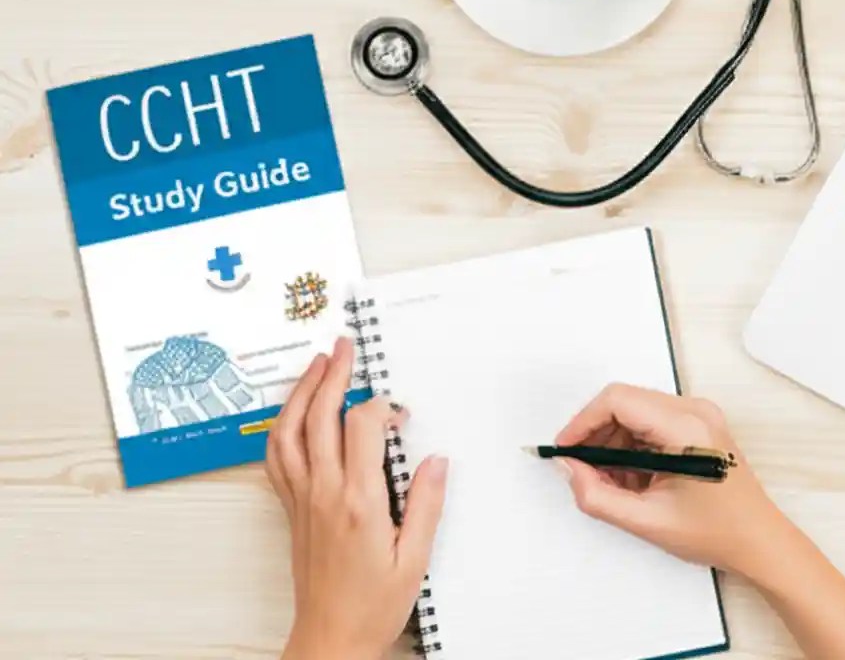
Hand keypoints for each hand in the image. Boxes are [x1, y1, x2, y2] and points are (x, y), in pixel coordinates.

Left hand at [267, 337, 448, 659]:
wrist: (331, 638)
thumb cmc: (372, 605)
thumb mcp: (415, 558)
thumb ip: (425, 505)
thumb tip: (434, 461)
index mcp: (359, 502)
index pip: (363, 428)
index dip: (382, 407)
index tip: (400, 410)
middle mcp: (324, 494)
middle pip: (320, 417)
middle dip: (333, 374)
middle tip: (344, 347)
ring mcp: (302, 499)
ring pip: (289, 431)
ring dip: (301, 392)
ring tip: (316, 365)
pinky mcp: (291, 509)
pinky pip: (278, 457)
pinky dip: (281, 426)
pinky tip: (292, 413)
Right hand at [555, 383, 787, 576]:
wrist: (759, 541)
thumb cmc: (717, 532)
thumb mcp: (646, 520)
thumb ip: (596, 495)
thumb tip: (568, 468)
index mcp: (686, 428)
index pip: (618, 400)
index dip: (583, 422)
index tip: (565, 449)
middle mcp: (696, 412)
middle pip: (625, 403)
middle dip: (597, 436)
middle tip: (582, 472)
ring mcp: (700, 416)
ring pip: (636, 413)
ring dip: (614, 444)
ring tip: (613, 484)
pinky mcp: (699, 425)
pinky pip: (652, 423)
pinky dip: (633, 447)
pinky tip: (633, 480)